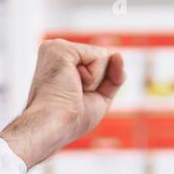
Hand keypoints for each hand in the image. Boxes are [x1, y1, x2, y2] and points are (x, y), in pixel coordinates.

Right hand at [0, 39, 125, 168]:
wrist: (55, 126)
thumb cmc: (71, 120)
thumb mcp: (99, 97)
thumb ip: (112, 77)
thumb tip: (118, 54)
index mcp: (62, 62)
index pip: (99, 64)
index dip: (99, 86)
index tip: (76, 98)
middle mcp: (57, 50)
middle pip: (104, 58)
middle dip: (98, 83)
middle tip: (74, 96)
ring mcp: (57, 46)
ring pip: (103, 56)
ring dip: (95, 81)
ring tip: (71, 90)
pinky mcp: (61, 47)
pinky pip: (99, 57)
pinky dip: (93, 77)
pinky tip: (72, 84)